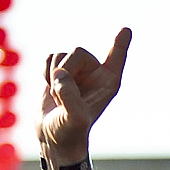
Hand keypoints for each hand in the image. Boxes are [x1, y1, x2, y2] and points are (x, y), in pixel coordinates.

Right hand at [39, 27, 131, 161]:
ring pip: (60, 55)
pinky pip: (48, 58)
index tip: (126, 30)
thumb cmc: (70, 132)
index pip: (116, 58)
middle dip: (65, 70)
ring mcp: (78, 72)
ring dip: (52, 74)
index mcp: (108, 83)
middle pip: (77, 51)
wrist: (53, 139)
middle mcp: (96, 75)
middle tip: (62, 95)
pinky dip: (43, 73)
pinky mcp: (61, 73)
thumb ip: (69, 96)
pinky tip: (50, 89)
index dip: (120, 43)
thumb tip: (61, 76)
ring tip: (58, 97)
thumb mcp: (74, 118)